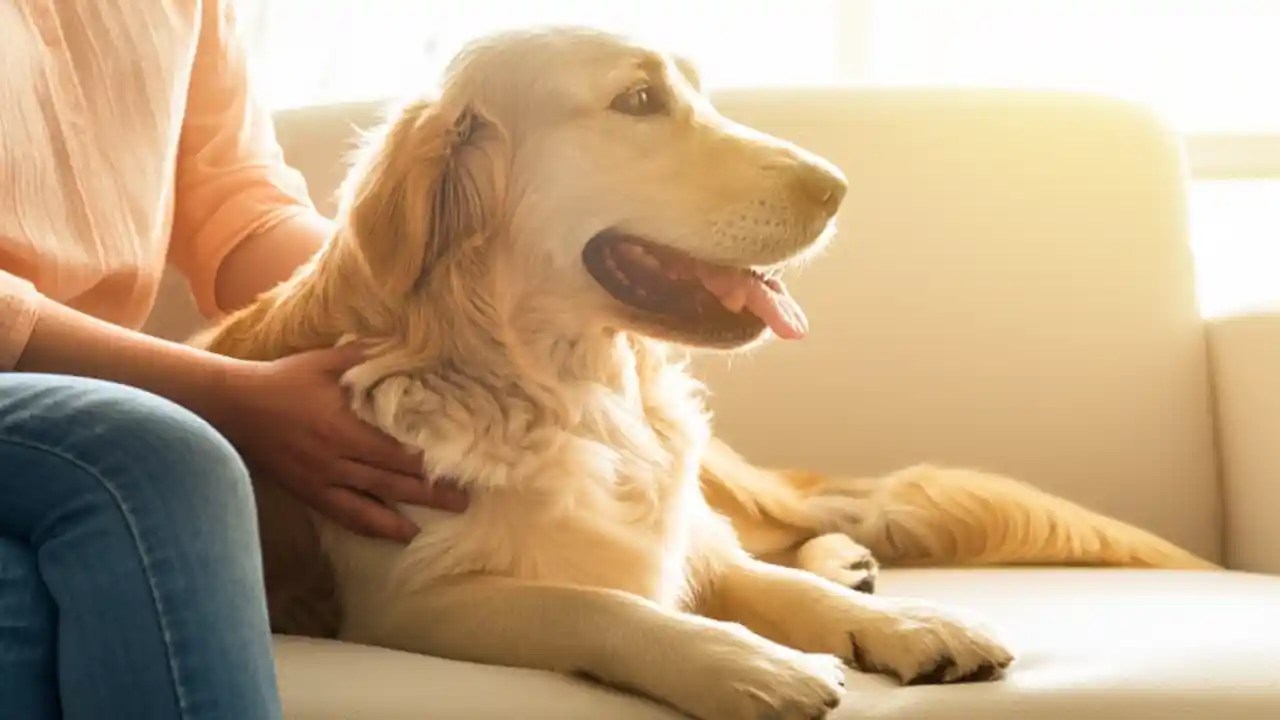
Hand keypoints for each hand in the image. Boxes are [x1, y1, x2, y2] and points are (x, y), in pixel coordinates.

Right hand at [208, 344, 467, 541]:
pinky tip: (391, 534)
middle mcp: (337, 461)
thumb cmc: (285, 380)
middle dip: (429, 493)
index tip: (456, 466)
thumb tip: (401, 346)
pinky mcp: (309, 493)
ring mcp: (322, 481)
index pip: (395, 452)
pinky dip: (370, 527)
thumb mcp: (325, 361)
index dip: (426, 463)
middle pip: (391, 482)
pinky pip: (344, 515)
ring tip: (431, 525)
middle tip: (462, 501)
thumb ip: (364, 356)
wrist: (236, 407)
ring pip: (370, 506)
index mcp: (344, 429)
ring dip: (402, 519)